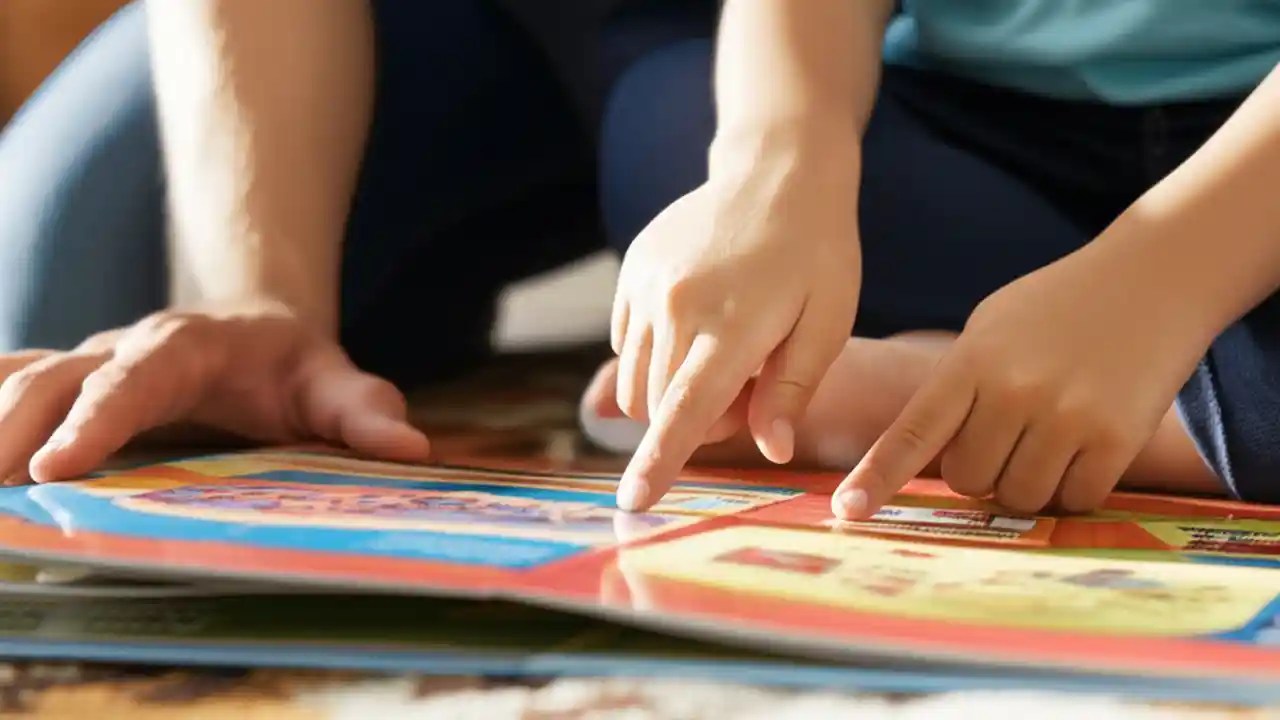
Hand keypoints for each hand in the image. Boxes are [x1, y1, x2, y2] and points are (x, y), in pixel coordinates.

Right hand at [0, 301, 429, 484]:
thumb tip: (411, 451)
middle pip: (59, 378)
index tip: (59, 465)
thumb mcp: (336, 382)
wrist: (256, 328)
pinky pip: (10, 384)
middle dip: (19, 428)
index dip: (99, 419)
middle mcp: (126, 350)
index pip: (138, 377)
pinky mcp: (68, 385)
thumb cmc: (295, 367)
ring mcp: (89, 365)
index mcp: (190, 347)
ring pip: (20, 380)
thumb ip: (366, 413)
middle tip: (4, 486)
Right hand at [613, 142, 860, 510]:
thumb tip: (769, 450)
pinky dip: (654, 353)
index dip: (659, 464)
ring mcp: (647, 283)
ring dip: (668, 390)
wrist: (777, 170)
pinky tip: (696, 325)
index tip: (632, 504)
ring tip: (721, 354)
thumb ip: (791, 390)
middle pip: (656, 405)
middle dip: (690, 423)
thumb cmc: (818, 252)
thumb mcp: (828, 322)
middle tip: (745, 391)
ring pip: (635, 378)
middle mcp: (675, 304)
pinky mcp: (633, 268)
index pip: (684, 413)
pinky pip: (627, 340)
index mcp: (730, 325)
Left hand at [833, 241, 1213, 517]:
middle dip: (980, 470)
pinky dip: (1075, 487)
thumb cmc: (1059, 306)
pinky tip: (1087, 446)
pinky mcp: (1116, 439)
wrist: (1154, 276)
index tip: (847, 511)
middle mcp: (1013, 392)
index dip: (877, 477)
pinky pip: (1075, 499)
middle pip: (968, 480)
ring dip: (1027, 482)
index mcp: (971, 362)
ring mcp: (1066, 417)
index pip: (913, 432)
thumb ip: (956, 386)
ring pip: (1019, 497)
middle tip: (1010, 433)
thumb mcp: (991, 329)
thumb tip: (926, 455)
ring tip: (1050, 434)